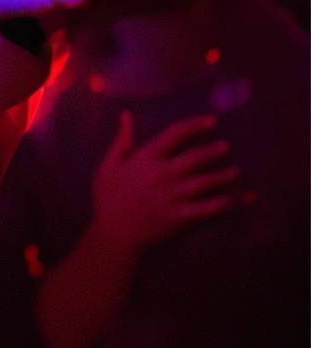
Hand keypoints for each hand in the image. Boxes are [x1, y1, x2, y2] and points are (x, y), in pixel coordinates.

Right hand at [90, 111, 241, 250]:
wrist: (113, 233)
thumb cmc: (109, 198)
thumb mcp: (108, 165)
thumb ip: (121, 140)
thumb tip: (127, 114)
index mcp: (145, 158)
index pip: (175, 134)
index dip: (195, 125)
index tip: (212, 121)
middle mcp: (162, 174)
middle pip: (196, 157)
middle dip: (214, 150)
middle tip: (226, 146)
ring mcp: (173, 196)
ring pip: (206, 181)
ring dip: (224, 175)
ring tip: (236, 172)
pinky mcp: (181, 216)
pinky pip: (209, 207)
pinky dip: (227, 202)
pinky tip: (239, 198)